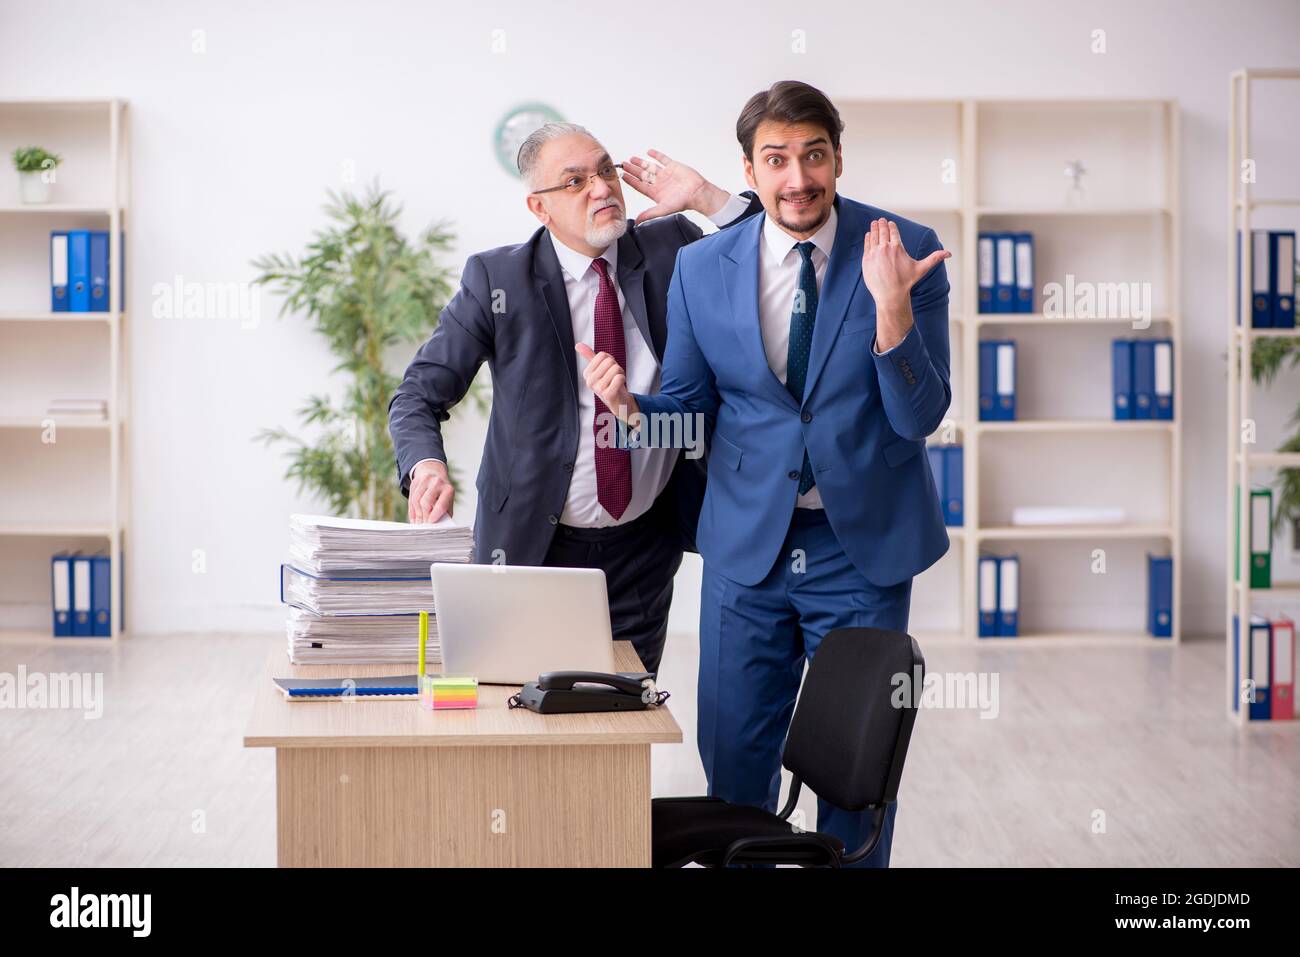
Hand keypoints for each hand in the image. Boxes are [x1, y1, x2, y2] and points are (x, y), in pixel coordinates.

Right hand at [408, 460, 453, 523]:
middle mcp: (437, 482)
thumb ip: (443, 514)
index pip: (441, 505)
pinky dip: (412, 510)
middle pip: (426, 503)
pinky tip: (414, 517)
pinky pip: (410, 498)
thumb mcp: (447, 504)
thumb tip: (436, 527)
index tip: (430, 523)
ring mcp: (425, 480)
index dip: (434, 515)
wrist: (435, 477)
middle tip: (423, 525)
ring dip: (417, 514)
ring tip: (419, 522)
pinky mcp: (415, 481)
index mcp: (448, 490)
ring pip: (416, 501)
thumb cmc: (443, 495)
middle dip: (423, 516)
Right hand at [575, 342, 638, 421]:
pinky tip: (619, 386)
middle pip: (609, 361)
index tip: (608, 370)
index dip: (610, 360)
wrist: (618, 401)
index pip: (602, 355)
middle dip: (616, 367)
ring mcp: (598, 389)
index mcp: (587, 373)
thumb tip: (578, 345)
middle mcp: (590, 381)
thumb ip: (589, 356)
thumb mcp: (598, 369)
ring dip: (621, 374)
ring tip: (616, 382)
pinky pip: (619, 378)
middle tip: (614, 377)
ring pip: (616, 368)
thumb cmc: (609, 383)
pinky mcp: (608, 395)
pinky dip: (623, 379)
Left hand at [620, 149, 728, 224]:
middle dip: (632, 170)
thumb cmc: (682, 202)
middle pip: (642, 175)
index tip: (622, 175)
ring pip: (650, 167)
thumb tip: (636, 222)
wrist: (697, 193)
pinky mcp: (673, 166)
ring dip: (640, 162)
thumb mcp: (663, 209)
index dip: (630, 180)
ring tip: (631, 158)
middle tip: (623, 164)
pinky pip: (663, 159)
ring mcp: (665, 174)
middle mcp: (659, 183)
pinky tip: (649, 152)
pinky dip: (656, 155)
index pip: (639, 185)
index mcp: (655, 192)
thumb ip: (649, 214)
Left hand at [861, 218, 950, 350]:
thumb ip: (934, 258)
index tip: (890, 222)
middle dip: (882, 224)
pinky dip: (868, 238)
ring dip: (874, 228)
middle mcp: (885, 248)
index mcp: (897, 247)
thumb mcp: (921, 268)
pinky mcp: (866, 260)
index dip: (891, 226)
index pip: (893, 231)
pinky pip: (867, 245)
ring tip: (874, 224)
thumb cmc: (906, 282)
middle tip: (880, 220)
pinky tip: (868, 235)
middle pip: (882, 231)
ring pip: (873, 236)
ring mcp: (874, 253)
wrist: (890, 295)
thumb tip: (949, 254)